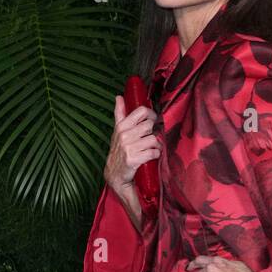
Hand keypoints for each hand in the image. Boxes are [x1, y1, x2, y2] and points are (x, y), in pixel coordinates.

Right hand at [104, 94, 160, 228]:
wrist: (114, 175)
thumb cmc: (118, 150)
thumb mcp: (117, 131)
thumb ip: (119, 113)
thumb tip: (118, 97)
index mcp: (121, 126)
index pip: (141, 112)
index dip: (151, 115)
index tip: (152, 120)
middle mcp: (124, 135)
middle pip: (149, 126)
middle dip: (154, 132)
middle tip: (152, 138)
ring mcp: (128, 147)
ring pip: (153, 139)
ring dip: (156, 145)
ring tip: (152, 148)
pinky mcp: (133, 159)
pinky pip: (153, 152)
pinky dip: (156, 154)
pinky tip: (152, 156)